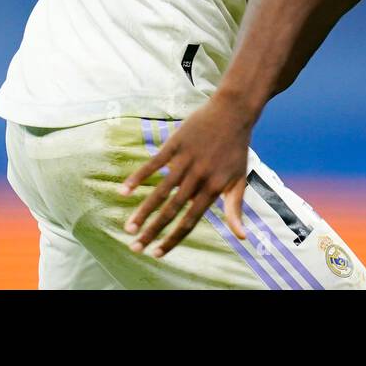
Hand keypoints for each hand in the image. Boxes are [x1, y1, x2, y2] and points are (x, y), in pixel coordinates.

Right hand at [119, 93, 253, 257]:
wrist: (233, 112)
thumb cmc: (236, 149)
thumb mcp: (239, 180)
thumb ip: (235, 209)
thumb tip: (242, 238)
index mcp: (214, 188)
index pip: (190, 221)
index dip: (173, 239)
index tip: (156, 253)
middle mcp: (199, 176)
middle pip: (171, 210)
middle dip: (152, 231)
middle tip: (135, 248)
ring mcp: (186, 160)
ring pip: (161, 190)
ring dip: (143, 210)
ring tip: (128, 228)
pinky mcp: (176, 144)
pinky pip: (154, 164)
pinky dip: (138, 177)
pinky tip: (123, 191)